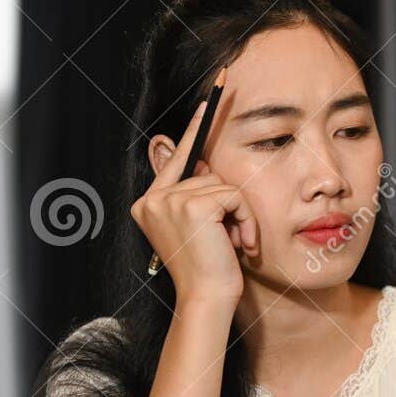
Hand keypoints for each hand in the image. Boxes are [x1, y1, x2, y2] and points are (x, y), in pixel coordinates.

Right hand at [131, 97, 260, 306]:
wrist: (208, 299)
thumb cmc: (210, 270)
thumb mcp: (202, 227)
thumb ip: (197, 193)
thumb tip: (194, 156)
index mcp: (150, 203)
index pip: (177, 157)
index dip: (194, 130)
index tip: (210, 98)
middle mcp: (152, 199)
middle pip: (208, 175)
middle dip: (230, 205)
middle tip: (232, 239)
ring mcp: (168, 200)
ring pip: (223, 185)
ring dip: (240, 215)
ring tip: (234, 245)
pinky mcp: (191, 205)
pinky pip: (233, 196)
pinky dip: (245, 219)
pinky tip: (239, 244)